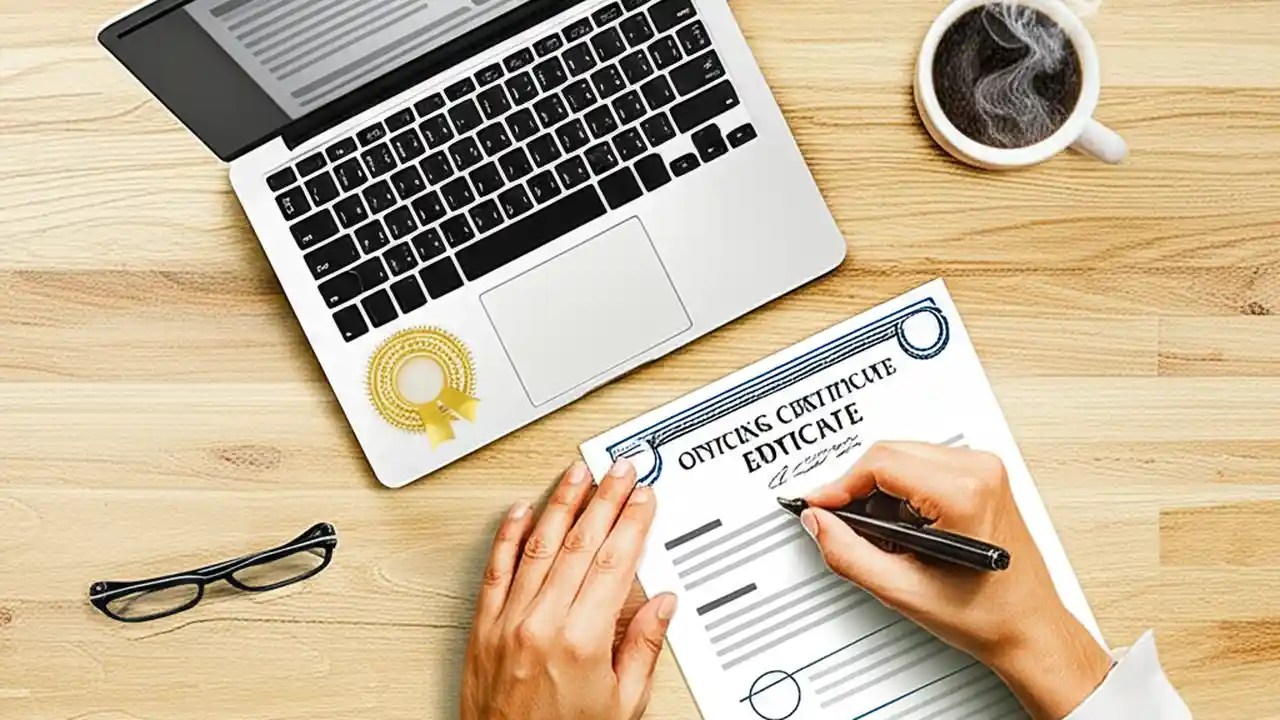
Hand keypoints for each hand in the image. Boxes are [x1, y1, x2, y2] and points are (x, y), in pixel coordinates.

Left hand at [461, 459, 677, 719]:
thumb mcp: (623, 705)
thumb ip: (643, 648)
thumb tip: (663, 604)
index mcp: (582, 640)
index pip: (615, 562)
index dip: (632, 522)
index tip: (643, 498)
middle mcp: (542, 623)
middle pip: (581, 543)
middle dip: (604, 499)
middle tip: (618, 470)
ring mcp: (508, 622)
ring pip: (538, 545)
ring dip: (561, 504)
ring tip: (577, 474)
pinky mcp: (482, 628)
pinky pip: (496, 570)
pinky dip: (508, 536)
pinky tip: (521, 510)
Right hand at [801, 442, 1110, 719]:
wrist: (1029, 629)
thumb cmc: (987, 615)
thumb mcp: (903, 590)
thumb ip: (848, 553)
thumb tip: (819, 522)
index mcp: (965, 492)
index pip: (880, 464)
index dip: (840, 486)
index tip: (819, 505)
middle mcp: (980, 471)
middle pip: (890, 454)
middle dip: (858, 488)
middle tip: (842, 523)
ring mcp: (986, 470)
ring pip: (905, 457)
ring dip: (881, 491)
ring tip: (883, 535)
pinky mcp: (984, 477)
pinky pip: (924, 466)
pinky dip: (902, 492)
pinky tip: (904, 527)